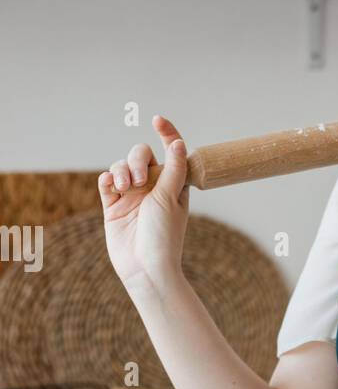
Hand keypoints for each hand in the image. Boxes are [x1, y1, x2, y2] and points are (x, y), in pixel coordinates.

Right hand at [97, 114, 189, 297]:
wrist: (145, 268)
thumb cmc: (165, 236)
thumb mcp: (171, 199)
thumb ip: (172, 169)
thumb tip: (179, 142)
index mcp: (173, 185)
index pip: (171, 151)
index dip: (166, 133)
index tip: (157, 120)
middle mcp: (153, 187)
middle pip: (142, 155)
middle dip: (137, 159)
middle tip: (139, 180)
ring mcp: (132, 196)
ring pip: (121, 166)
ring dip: (121, 169)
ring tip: (125, 185)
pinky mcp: (114, 206)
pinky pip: (107, 182)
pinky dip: (107, 179)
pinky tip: (111, 185)